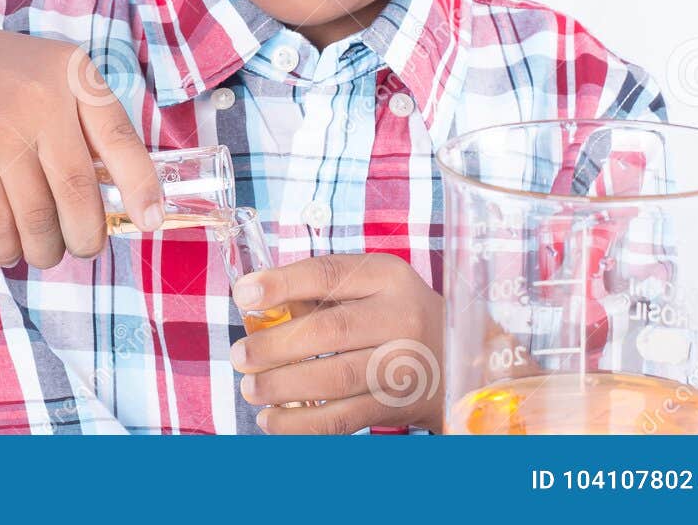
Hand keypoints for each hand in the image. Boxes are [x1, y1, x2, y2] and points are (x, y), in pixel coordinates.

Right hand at [0, 21, 163, 268]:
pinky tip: (10, 251)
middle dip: (86, 235)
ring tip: (46, 253)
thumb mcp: (52, 76)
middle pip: (77, 189)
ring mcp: (0, 126)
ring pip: (37, 213)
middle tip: (85, 248)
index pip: (120, 138)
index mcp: (75, 75)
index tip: (151, 222)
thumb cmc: (4, 81)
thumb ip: (87, 122)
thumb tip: (124, 198)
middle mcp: (42, 97)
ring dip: (45, 249)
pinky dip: (7, 247)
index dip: (141, 186)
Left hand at [229, 253, 444, 433]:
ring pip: (336, 378)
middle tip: (240, 356)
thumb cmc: (394, 316)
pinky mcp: (396, 406)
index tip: (244, 294)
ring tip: (250, 389)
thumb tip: (254, 302)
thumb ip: (320, 291)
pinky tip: (272, 420)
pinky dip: (301, 424)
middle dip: (276, 345)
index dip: (283, 283)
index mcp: (388, 277)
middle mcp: (401, 317)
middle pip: (331, 330)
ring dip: (283, 386)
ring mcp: (403, 365)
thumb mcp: (371, 286)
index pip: (330, 273)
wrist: (456, 361)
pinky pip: (343, 418)